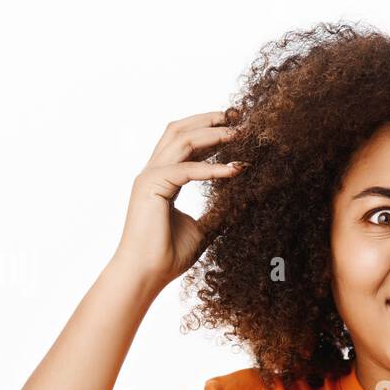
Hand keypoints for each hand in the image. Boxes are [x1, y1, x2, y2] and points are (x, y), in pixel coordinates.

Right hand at [108, 110, 246, 291]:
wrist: (146, 275)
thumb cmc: (168, 256)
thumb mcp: (203, 229)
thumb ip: (218, 212)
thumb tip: (243, 202)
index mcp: (162, 178)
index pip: (185, 143)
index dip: (209, 130)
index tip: (236, 125)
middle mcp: (153, 172)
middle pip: (179, 130)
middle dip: (209, 120)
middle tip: (238, 115)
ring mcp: (149, 177)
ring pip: (182, 140)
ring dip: (213, 134)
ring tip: (239, 133)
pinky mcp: (151, 187)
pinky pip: (186, 170)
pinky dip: (212, 168)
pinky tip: (235, 169)